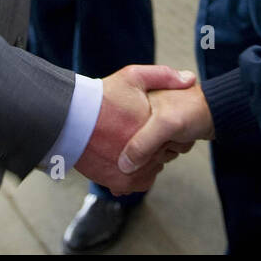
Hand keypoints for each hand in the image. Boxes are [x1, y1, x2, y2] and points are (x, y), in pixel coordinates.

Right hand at [74, 64, 195, 194]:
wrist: (69, 120)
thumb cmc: (102, 97)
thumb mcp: (133, 77)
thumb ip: (164, 76)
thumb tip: (191, 79)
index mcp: (154, 128)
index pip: (176, 138)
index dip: (165, 130)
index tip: (152, 122)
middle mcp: (147, 153)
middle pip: (164, 155)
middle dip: (156, 146)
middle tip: (136, 133)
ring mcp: (134, 171)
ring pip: (151, 170)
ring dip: (145, 162)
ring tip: (126, 145)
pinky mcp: (119, 183)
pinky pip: (136, 183)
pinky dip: (133, 175)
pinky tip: (122, 159)